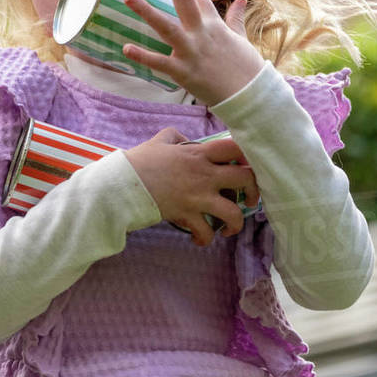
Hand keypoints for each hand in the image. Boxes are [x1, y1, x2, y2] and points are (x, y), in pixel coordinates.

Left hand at [121, 0, 266, 105]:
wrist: (251, 95)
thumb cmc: (246, 67)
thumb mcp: (241, 39)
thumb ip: (236, 20)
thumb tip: (240, 2)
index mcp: (214, 23)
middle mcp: (201, 32)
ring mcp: (191, 50)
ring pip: (166, 26)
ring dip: (147, 10)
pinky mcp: (184, 72)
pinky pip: (159, 63)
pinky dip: (142, 56)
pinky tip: (125, 47)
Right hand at [124, 128, 260, 246]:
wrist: (122, 183)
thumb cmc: (140, 161)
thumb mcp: (160, 140)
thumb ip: (177, 137)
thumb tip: (186, 140)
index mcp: (199, 154)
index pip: (235, 148)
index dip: (247, 156)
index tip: (245, 166)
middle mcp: (204, 175)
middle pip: (245, 179)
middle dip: (253, 191)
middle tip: (249, 199)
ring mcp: (198, 197)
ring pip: (234, 213)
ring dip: (237, 223)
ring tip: (229, 228)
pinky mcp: (187, 215)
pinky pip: (206, 232)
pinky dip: (205, 239)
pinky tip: (199, 239)